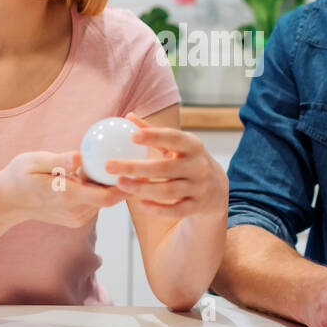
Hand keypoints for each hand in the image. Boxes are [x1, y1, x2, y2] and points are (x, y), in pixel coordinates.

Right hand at [0, 150, 127, 227]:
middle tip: (139, 160)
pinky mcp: (75, 219)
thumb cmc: (19, 176)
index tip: (138, 168)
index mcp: (68, 197)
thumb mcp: (34, 162)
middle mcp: (75, 212)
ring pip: (103, 201)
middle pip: (110, 199)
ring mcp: (75, 218)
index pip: (107, 197)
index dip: (126, 186)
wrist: (6, 201)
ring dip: (111, 185)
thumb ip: (59, 161)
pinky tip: (102, 171)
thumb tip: (80, 156)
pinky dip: (99, 189)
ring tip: (123, 161)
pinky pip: (94, 203)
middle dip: (125, 183)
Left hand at [103, 113, 227, 219]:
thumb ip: (153, 132)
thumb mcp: (178, 145)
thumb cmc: (187, 161)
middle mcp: (198, 166)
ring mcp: (199, 187)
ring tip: (120, 183)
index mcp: (193, 146)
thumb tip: (127, 116)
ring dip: (141, 188)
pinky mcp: (197, 206)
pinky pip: (176, 210)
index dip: (154, 136)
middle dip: (135, 167)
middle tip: (109, 165)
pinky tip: (140, 204)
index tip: (132, 136)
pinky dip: (158, 209)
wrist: (217, 188)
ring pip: (168, 190)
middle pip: (164, 167)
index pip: (173, 138)